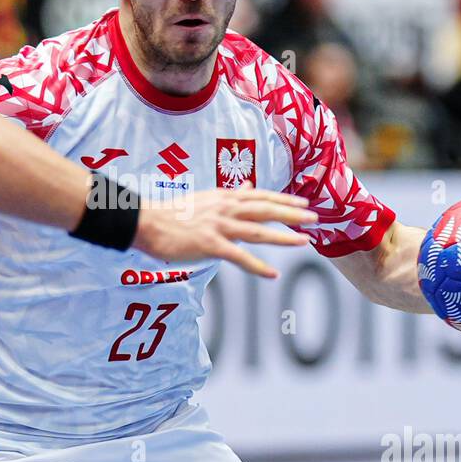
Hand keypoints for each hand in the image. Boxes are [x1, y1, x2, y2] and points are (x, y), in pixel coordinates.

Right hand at [134, 188, 316, 278]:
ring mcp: (218, 226)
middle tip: (315, 218)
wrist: (146, 222)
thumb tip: (246, 187)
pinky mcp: (209, 244)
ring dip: (283, 236)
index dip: (283, 200)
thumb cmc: (171, 214)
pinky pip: (238, 256)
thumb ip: (228, 195)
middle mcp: (225, 209)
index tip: (303, 204)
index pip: (260, 196)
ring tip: (304, 241)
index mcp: (223, 197)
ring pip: (258, 231)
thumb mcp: (204, 199)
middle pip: (265, 210)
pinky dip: (257, 266)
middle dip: (292, 214)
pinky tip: (272, 274)